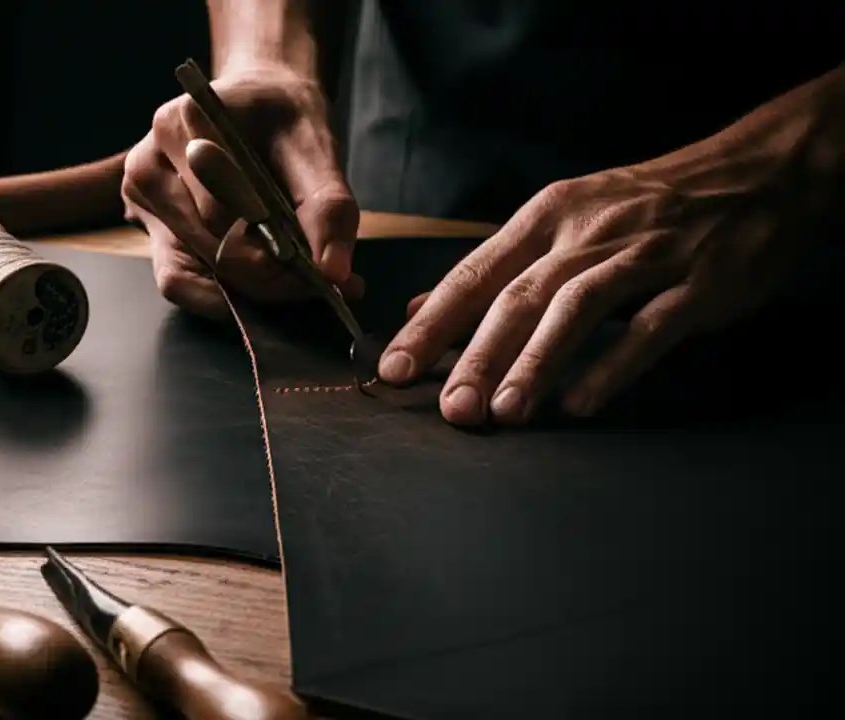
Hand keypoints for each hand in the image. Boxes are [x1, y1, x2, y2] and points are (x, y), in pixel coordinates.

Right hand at [121, 65, 360, 319]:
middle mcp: (148, 160)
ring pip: (187, 274)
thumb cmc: (283, 117)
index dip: (272, 251)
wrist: (258, 101)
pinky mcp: (146, 224)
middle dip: (266, 276)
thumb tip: (333, 273)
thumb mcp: (317, 146)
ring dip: (244, 287)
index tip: (321, 272)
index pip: (222, 213)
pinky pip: (175, 280)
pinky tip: (257, 284)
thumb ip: (329, 205)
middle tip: (316, 284)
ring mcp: (141, 196)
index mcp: (183, 124)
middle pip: (207, 247)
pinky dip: (219, 294)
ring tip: (291, 279)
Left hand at [378, 159, 820, 425]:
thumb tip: (420, 309)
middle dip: (477, 355)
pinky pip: (649, 327)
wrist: (757, 173)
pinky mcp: (697, 283)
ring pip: (577, 309)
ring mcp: (644, 255)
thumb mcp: (562, 220)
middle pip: (518, 296)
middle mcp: (588, 232)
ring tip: (504, 413)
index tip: (395, 367)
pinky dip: (613, 365)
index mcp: (546, 216)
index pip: (475, 274)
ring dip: (536, 363)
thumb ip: (494, 268)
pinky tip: (581, 404)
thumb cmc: (644, 207)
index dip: (433, 324)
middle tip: (449, 408)